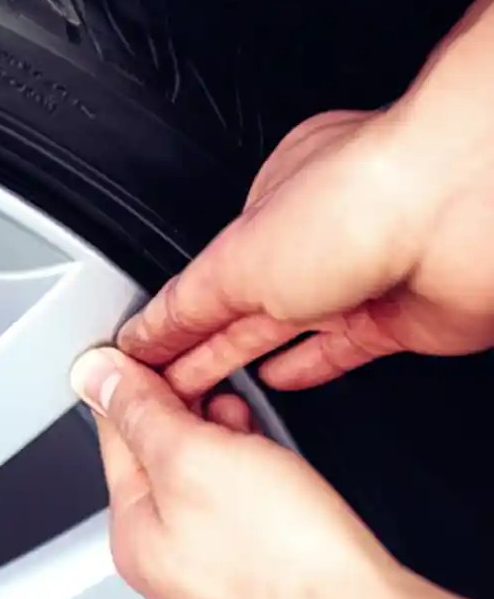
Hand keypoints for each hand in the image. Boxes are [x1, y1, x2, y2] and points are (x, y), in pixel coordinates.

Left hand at [70, 348, 493, 598]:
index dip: (136, 380)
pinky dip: (256, 473)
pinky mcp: (263, 573)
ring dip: (226, 438)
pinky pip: (245, 506)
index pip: (114, 433)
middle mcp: (165, 557)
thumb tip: (96, 376)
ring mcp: (214, 569)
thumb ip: (140, 413)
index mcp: (132, 531)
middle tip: (221, 388)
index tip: (163, 349)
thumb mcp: (193, 458)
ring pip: (207, 478)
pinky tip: (279, 466)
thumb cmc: (287, 565)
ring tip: (253, 427)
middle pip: (160, 454)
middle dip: (189, 410)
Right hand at [116, 0, 493, 397]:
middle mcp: (314, 238)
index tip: (137, 350)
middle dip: (196, 346)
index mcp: (269, 204)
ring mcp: (356, 279)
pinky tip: (279, 383)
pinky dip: (306, 369)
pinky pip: (339, 352)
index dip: (167, 316)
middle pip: (239, 306)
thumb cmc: (360, 204)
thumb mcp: (236, 262)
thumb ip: (185, 306)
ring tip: (201, 394)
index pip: (202, 274)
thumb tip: (140, 330)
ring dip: (241, 363)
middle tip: (155, 385)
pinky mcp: (395, 320)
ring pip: (284, 331)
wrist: (462, 219)